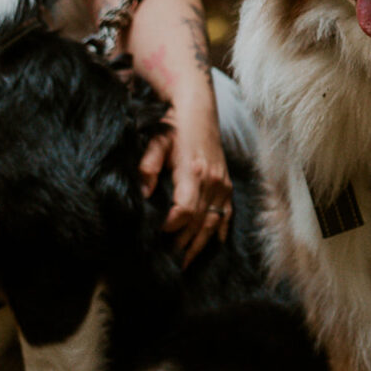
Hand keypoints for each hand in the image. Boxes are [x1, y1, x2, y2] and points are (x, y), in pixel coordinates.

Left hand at [138, 98, 232, 267]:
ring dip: (198, 245)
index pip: (185, 211)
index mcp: (193, 172)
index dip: (171, 227)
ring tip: (183, 263)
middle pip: (198, 223)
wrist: (196, 107)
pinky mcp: (226, 183)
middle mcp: (212, 181)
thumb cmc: (172, 123)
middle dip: (182, 244)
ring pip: (213, 223)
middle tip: (167, 263)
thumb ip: (148, 167)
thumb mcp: (155, 142)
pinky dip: (219, 232)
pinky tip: (211, 245)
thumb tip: (143, 192)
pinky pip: (226, 214)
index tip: (156, 235)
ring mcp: (222, 184)